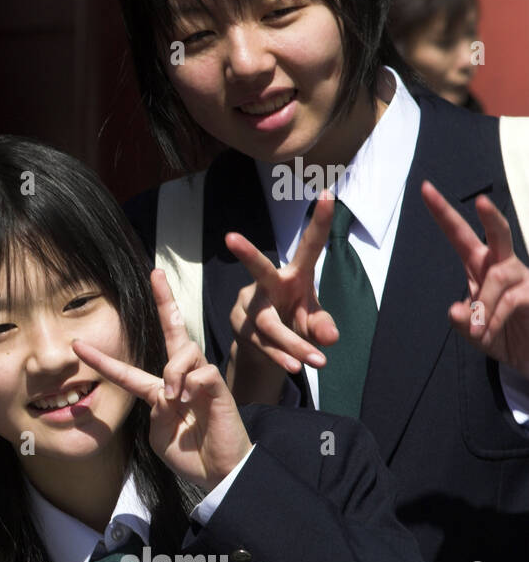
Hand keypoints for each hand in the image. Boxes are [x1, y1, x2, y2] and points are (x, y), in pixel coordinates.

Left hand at [73, 269, 252, 490]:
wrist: (219, 473)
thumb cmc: (190, 455)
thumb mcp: (159, 435)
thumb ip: (155, 411)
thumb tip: (166, 389)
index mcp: (161, 391)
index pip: (129, 369)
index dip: (103, 358)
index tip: (78, 344)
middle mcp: (181, 377)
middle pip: (173, 330)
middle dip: (165, 300)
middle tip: (156, 272)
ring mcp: (201, 378)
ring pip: (184, 350)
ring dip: (174, 372)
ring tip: (175, 399)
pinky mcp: (218, 385)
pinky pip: (200, 372)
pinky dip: (190, 385)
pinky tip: (192, 401)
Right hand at [226, 191, 339, 373]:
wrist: (265, 348)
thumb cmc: (294, 320)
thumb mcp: (313, 320)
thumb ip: (323, 325)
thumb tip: (329, 337)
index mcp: (294, 275)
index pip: (309, 246)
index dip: (319, 221)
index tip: (328, 193)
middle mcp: (268, 286)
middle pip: (259, 270)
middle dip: (247, 254)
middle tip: (231, 238)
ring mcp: (251, 307)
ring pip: (268, 323)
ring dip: (293, 343)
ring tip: (317, 362)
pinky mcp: (242, 330)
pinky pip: (262, 344)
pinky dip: (281, 356)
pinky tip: (294, 367)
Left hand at [423, 180, 528, 378]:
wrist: (528, 355)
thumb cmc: (501, 335)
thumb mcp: (472, 331)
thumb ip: (461, 321)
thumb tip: (455, 309)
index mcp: (480, 267)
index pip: (459, 235)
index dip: (443, 213)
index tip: (425, 189)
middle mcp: (502, 266)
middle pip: (497, 235)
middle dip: (490, 217)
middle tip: (481, 201)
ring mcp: (521, 279)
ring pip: (497, 277)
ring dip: (482, 306)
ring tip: (478, 330)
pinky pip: (510, 301)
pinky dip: (493, 319)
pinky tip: (487, 332)